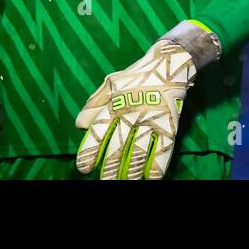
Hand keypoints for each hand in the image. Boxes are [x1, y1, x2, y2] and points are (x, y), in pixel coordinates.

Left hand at [75, 19, 221, 179]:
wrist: (167, 64)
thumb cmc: (135, 77)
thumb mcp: (110, 84)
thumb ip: (94, 104)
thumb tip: (79, 126)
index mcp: (114, 104)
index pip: (99, 130)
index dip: (90, 149)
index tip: (83, 168)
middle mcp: (131, 112)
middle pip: (118, 144)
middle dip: (110, 167)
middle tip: (105, 182)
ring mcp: (151, 118)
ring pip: (139, 149)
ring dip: (131, 170)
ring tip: (125, 183)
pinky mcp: (169, 123)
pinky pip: (164, 147)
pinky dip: (157, 164)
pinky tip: (151, 178)